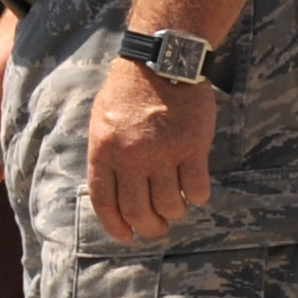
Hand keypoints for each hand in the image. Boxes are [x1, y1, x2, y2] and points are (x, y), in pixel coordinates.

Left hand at [85, 52, 216, 242]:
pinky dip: (196, 196)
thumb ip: (105, 158)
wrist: (160, 61)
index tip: (127, 236)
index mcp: (103, 151)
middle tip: (157, 228)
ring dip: (174, 213)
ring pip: (169, 205)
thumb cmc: (127, 93)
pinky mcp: (192, 147)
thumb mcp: (101, 123)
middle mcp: (130, 156)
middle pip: (139, 211)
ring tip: (175, 206)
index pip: (105, 202)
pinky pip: (196, 189)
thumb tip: (111, 196)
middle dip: (150, 228)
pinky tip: (194, 188)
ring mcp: (162, 153)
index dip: (116, 226)